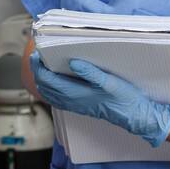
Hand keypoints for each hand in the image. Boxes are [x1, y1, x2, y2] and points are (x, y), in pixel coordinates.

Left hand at [29, 52, 169, 146]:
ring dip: (42, 78)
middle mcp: (70, 101)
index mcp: (74, 93)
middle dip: (37, 69)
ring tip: (45, 64)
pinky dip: (49, 87)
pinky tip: (55, 79)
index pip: (46, 79)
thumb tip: (72, 62)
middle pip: (43, 85)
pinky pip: (55, 98)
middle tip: (39, 54)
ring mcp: (72, 105)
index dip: (38, 65)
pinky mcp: (77, 106)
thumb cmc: (123, 98)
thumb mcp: (109, 82)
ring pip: (47, 92)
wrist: (132, 116)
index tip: (37, 52)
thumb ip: (90, 72)